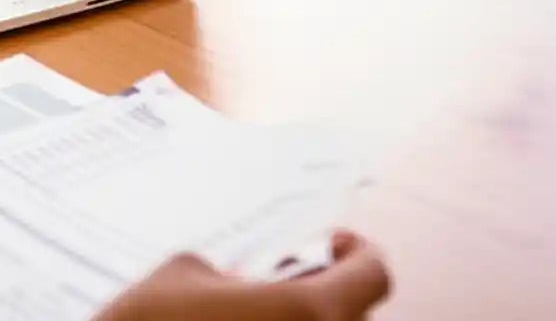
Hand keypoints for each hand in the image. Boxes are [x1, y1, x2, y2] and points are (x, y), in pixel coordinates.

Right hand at [93, 231, 390, 320]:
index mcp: (308, 310)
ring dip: (294, 317)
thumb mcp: (183, 273)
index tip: (331, 241)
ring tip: (246, 308)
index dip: (356, 253)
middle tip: (278, 274)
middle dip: (318, 288)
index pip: (372, 275)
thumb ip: (228, 269)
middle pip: (349, 313)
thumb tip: (237, 277)